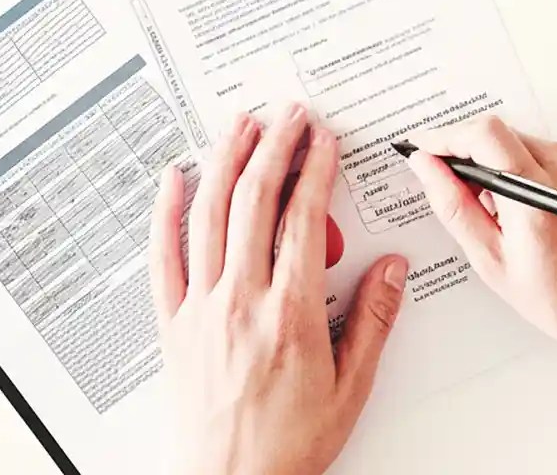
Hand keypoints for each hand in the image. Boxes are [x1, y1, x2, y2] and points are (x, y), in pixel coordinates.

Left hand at [149, 105, 408, 474]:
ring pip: (209, 216)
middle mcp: (240, 300)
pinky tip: (173, 179)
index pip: (303, 219)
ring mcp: (200, 308)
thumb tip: (393, 268)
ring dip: (226, 161)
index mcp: (290, 313)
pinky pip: (163, 256)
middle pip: (254, 202)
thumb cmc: (289, 443)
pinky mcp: (173, 323)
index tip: (324, 140)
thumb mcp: (351, 386)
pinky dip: (166, 212)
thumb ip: (373, 320)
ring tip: (242, 125)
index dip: (315, 170)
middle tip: (289, 115)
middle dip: (275, 148)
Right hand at [406, 116, 556, 355]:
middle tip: (444, 184)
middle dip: (463, 150)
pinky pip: (537, 152)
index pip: (482, 134)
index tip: (419, 147)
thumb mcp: (493, 261)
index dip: (443, 135)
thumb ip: (455, 207)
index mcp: (536, 194)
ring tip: (486, 209)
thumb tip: (426, 167)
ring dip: (489, 161)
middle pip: (497, 131)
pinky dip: (513, 168)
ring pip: (515, 141)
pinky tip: (512, 207)